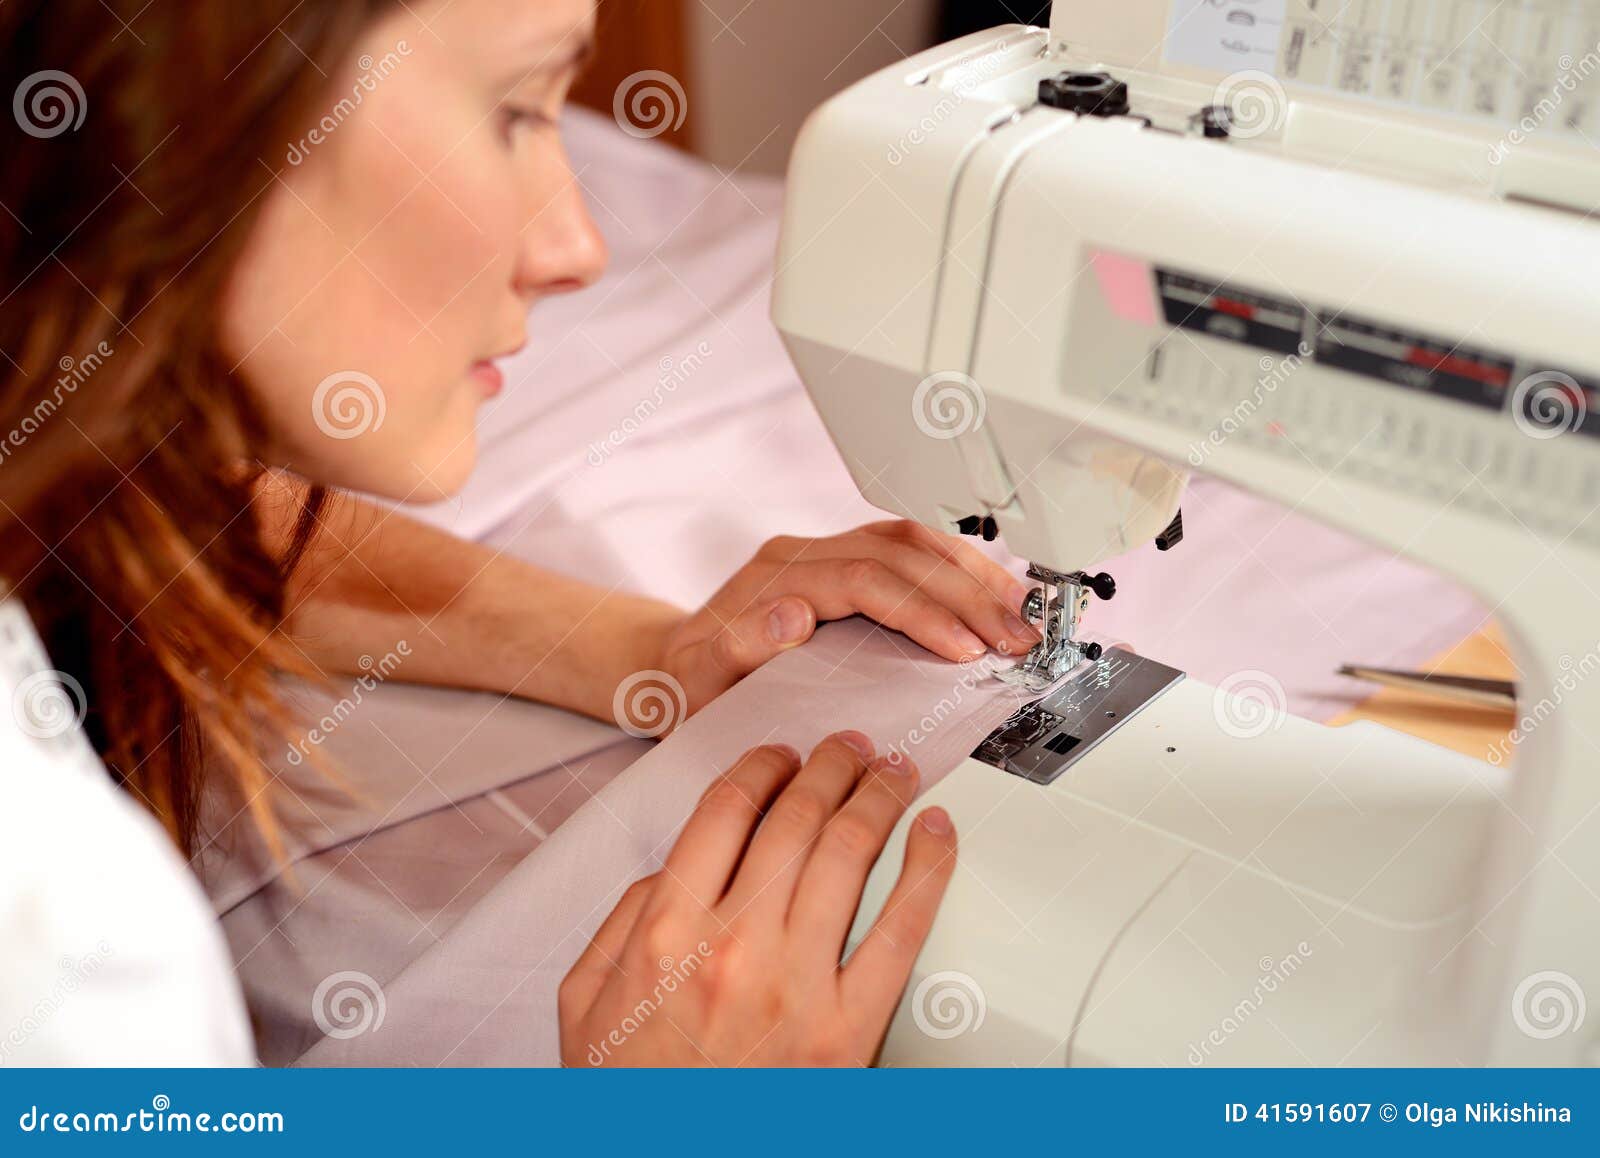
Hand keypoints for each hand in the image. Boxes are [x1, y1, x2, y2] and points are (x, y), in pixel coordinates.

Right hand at [559, 733, 956, 1066]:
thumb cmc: (634, 1096)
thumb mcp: (588, 1002)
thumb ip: (623, 921)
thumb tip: (675, 867)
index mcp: (667, 931)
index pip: (726, 810)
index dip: (760, 766)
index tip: (778, 755)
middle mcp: (733, 946)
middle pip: (794, 818)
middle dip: (828, 765)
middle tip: (848, 747)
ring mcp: (796, 985)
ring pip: (848, 853)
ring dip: (877, 794)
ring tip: (891, 771)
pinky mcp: (849, 1029)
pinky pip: (902, 928)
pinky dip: (927, 866)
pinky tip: (935, 832)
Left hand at [658, 520, 1039, 718]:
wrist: (675, 664)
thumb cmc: (691, 683)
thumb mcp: (698, 681)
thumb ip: (737, 650)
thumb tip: (792, 616)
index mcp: (775, 577)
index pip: (866, 579)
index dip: (923, 612)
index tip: (965, 650)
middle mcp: (804, 555)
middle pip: (901, 552)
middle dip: (967, 594)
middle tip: (1014, 638)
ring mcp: (827, 552)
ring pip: (913, 540)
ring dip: (972, 574)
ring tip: (1019, 612)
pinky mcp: (846, 561)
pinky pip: (911, 550)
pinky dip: (958, 570)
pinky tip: (993, 593)